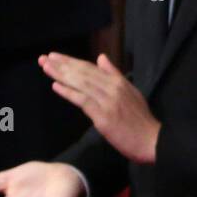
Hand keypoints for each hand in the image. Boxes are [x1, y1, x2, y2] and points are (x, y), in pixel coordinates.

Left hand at [41, 52, 160, 164]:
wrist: (152, 140)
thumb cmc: (140, 120)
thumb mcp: (130, 91)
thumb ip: (114, 74)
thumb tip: (101, 57)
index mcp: (118, 81)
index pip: (90, 68)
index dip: (71, 61)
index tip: (55, 56)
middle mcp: (112, 87)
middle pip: (82, 73)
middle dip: (61, 65)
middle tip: (44, 58)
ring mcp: (107, 100)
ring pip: (80, 83)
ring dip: (61, 75)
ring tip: (45, 67)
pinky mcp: (103, 115)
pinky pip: (83, 100)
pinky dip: (68, 92)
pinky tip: (55, 86)